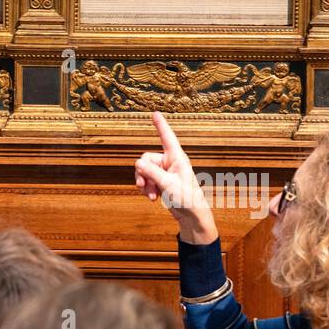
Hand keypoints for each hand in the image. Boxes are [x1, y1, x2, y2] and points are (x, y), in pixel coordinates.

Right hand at [134, 111, 217, 244]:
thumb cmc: (186, 198)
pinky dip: (146, 188)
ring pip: (144, 170)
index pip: (167, 137)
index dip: (160, 125)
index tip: (155, 112)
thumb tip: (137, 163)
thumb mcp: (168, 184)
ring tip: (149, 195)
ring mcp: (165, 172)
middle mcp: (170, 162)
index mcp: (177, 158)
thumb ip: (151, 173)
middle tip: (143, 186)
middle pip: (146, 159)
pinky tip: (151, 198)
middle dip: (142, 173)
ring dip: (144, 183)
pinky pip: (146, 179)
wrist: (191, 216)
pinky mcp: (161, 181)